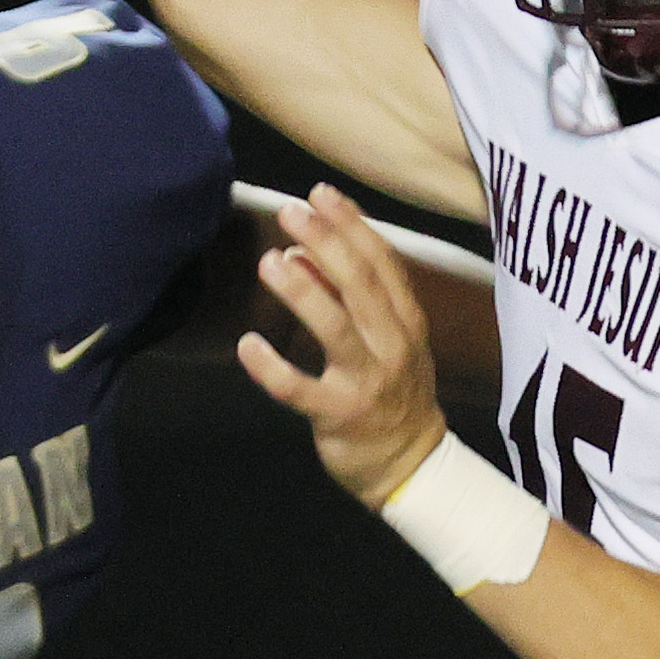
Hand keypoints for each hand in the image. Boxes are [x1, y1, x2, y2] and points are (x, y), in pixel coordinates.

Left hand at [237, 184, 449, 507]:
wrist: (410, 464)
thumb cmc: (393, 391)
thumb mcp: (388, 340)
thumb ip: (352, 297)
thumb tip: (305, 252)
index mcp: (406, 322)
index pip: (382, 263)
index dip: (353, 225)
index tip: (322, 194)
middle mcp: (391, 346)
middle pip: (360, 286)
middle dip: (326, 244)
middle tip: (291, 212)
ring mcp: (367, 382)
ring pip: (335, 329)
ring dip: (302, 293)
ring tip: (269, 261)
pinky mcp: (339, 416)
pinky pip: (301, 390)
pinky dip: (273, 368)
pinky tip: (248, 346)